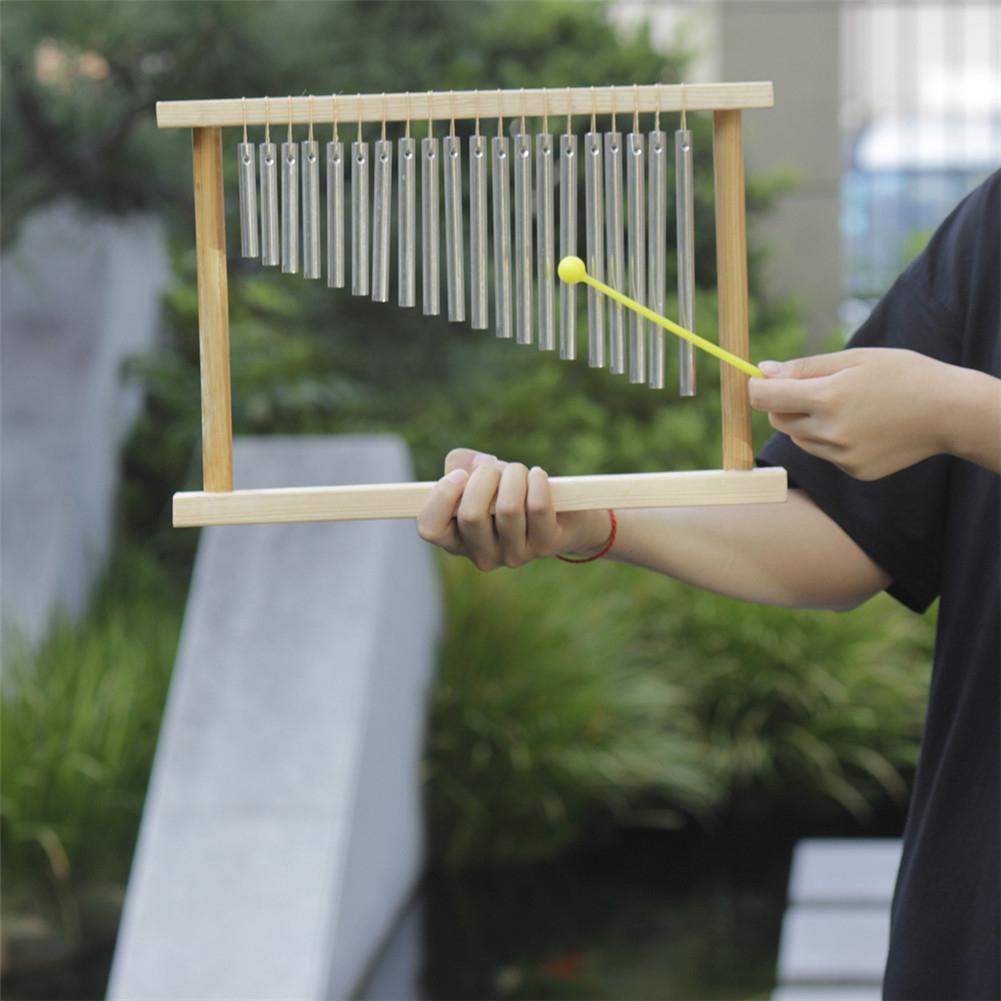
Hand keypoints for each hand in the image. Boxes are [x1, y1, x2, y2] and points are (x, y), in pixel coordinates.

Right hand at [416, 448, 611, 570]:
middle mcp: (482, 555)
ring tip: (520, 471)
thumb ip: (461, 465)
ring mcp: (514, 555)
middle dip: (484, 477)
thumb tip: (465, 467)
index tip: (460, 475)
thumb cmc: (512, 491)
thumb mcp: (482, 476)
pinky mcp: (544, 546)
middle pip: (471, 515)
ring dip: (514, 475)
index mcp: (456, 539)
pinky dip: (536, 482)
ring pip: (507, 509)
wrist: (565, 513)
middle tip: (495, 468)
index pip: (430, 528)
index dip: (441, 497)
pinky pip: (536, 507)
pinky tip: (537, 475)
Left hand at [748, 348, 954, 479]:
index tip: (759, 382)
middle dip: (784, 405)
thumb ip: (805, 367)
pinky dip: (831, 441)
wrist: (949, 411)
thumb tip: (762, 371)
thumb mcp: (855, 359)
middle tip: (813, 390)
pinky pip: (825, 454)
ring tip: (845, 407)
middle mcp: (831, 431)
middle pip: (778, 421)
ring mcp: (842, 456)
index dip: (757, 388)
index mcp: (828, 397)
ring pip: (799, 440)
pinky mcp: (854, 470)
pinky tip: (862, 427)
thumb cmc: (903, 374)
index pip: (765, 398)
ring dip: (807, 423)